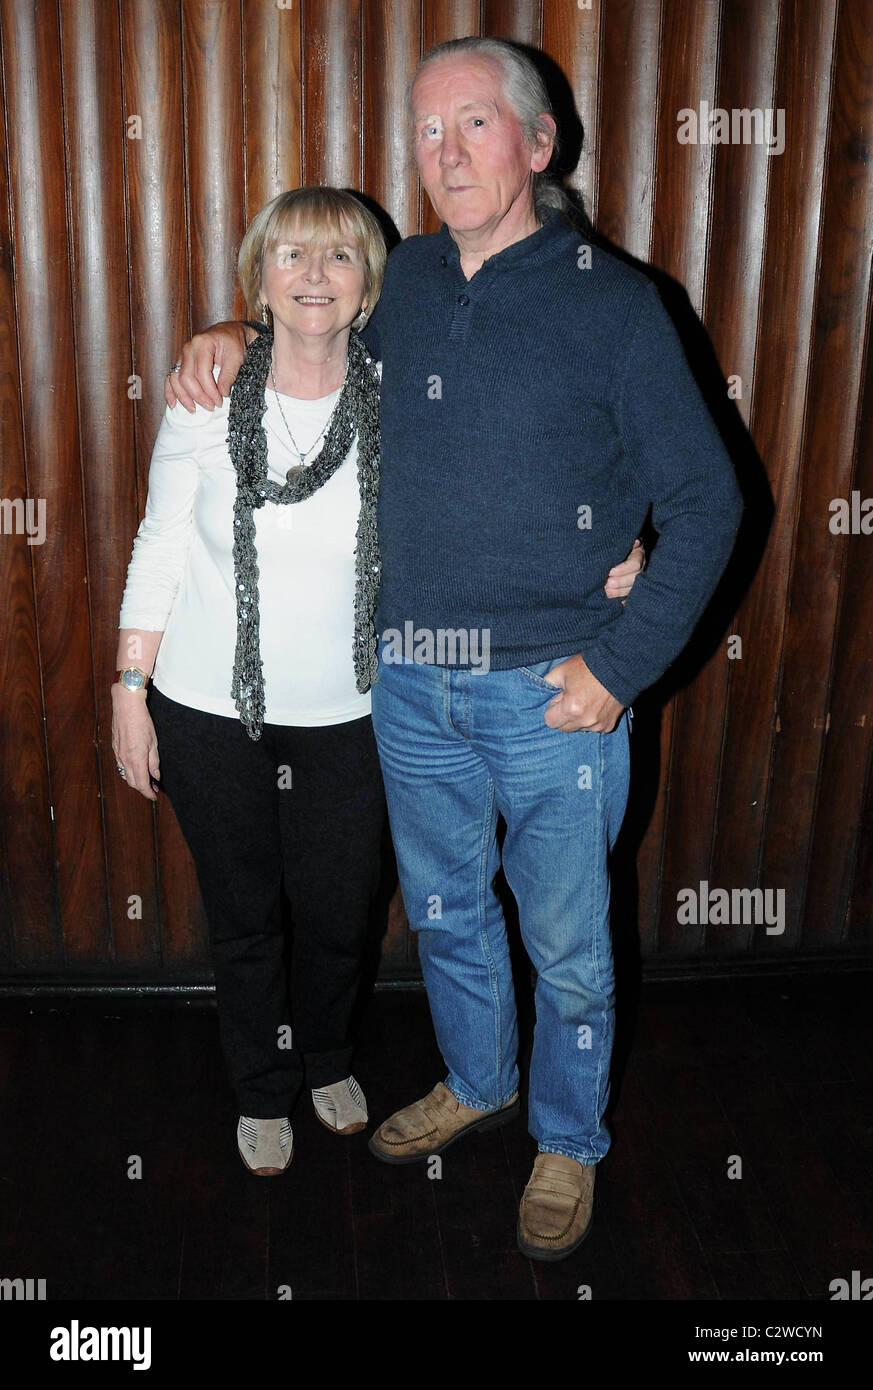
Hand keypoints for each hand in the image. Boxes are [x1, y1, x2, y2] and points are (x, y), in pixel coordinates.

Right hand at [111, 686, 160, 800]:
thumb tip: (155, 777)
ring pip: (126, 775)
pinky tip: (137, 768)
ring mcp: (118, 754)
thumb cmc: (142, 721)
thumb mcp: (154, 742)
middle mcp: (124, 760)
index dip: (148, 793)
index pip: (141, 784)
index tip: (155, 796)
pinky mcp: (115, 749)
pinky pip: (121, 766)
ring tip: (147, 780)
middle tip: (154, 788)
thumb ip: (154, 762)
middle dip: (143, 788)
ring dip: (136, 781)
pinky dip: (129, 772)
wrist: (126, 706)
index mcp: (136, 759)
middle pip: (132, 782)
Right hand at [164, 321, 251, 412]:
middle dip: (198, 396)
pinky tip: (173, 404)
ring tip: (194, 410)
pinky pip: (171, 378)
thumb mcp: (237, 356)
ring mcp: (182, 355)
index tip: (219, 402)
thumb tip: (222, 393)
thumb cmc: (233, 342)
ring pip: (175, 379)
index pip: (202, 372)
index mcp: (202, 343)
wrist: (228, 333)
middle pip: (186, 377)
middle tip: (211, 407)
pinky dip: (170, 392)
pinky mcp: (180, 362)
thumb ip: (229, 375)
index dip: (210, 390)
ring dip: (183, 397)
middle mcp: (188, 348)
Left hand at [543, 653, 624, 732]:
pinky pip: (594, 728)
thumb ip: (548, 684)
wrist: (619, 666)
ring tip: (586, 700)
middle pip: (564, 728)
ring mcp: (598, 725)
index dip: (553, 708)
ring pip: (579, 728)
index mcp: (571, 709)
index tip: (560, 698)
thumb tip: (545, 692)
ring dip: (579, 719)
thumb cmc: (589, 667)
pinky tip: (597, 705)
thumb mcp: (561, 670)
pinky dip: (592, 719)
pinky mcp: (609, 726)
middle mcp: (585, 721)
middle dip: (565, 715)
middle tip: (573, 698)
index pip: (550, 721)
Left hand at [604, 537, 644, 602]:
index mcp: (638, 555)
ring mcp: (638, 580)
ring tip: (606, 592)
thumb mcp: (623, 541)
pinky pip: (630, 598)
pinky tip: (615, 603)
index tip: (611, 571)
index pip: (635, 564)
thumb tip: (636, 542)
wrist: (621, 554)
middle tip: (607, 584)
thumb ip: (627, 542)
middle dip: (620, 582)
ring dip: (619, 592)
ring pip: (632, 589)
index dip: (624, 569)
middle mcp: (641, 569)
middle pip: (635, 578)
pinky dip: (623, 601)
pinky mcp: (633, 590)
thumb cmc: (619, 546)